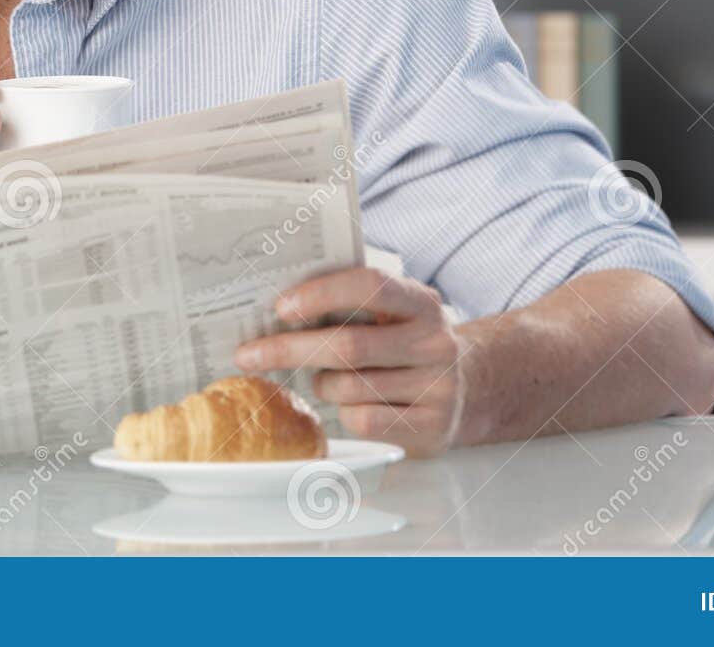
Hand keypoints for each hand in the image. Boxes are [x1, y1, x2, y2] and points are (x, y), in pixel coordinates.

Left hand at [233, 268, 464, 457]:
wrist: (466, 391)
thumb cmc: (404, 344)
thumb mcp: (391, 314)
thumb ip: (350, 302)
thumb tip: (276, 306)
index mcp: (421, 301)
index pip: (370, 286)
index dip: (322, 294)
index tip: (280, 308)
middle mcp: (434, 341)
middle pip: (348, 345)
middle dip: (289, 350)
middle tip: (247, 354)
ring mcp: (438, 386)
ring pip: (348, 387)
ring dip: (320, 385)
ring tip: (325, 379)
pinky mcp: (432, 426)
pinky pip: (362, 420)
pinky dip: (343, 412)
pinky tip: (353, 403)